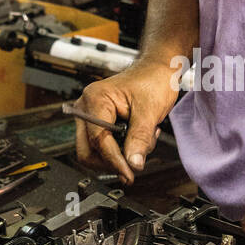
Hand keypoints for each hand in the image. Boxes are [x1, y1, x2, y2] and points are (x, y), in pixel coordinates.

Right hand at [73, 59, 177, 184]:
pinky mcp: (99, 122)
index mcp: (95, 100)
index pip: (98, 140)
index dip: (114, 160)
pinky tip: (136, 138)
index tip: (129, 173)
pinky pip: (103, 146)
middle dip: (112, 160)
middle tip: (135, 162)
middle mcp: (87, 108)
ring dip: (119, 155)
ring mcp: (91, 115)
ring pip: (96, 152)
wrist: (157, 71)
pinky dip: (121, 149)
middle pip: (88, 150)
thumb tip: (133, 164)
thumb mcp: (149, 111)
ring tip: (141, 141)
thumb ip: (139, 139)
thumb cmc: (153, 80)